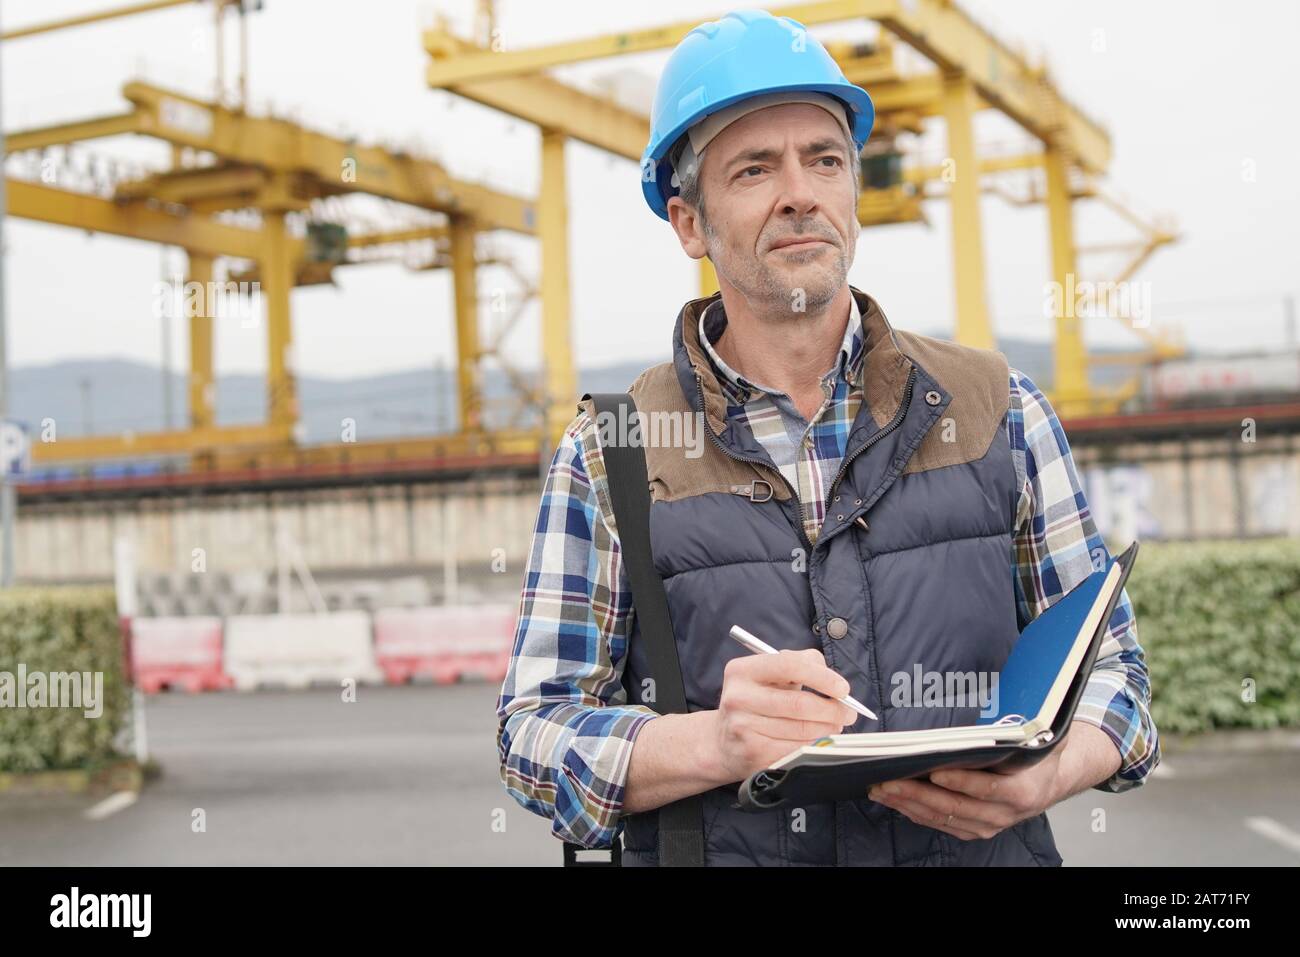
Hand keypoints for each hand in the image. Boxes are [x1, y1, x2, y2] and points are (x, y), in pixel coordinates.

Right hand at [706, 648, 856, 783]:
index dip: (822, 677)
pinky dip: (815, 747)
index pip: (789, 666)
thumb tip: (834, 680)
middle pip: (799, 704)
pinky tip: (820, 742)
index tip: (843, 689)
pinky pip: (796, 751)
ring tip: (835, 726)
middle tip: (848, 712)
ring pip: (802, 730)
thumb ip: (801, 663)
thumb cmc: (758, 702)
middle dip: (833, 709)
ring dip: (828, 729)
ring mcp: (743, 728)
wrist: (723, 741)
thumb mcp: (770, 676)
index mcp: (742, 670)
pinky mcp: (753, 754)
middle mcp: (738, 698)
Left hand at [865, 721, 1121, 840]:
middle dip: (918, 795)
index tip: (935, 773)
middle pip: (957, 807)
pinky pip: (942, 824)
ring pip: (944, 818)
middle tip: (888, 781)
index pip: (988, 788)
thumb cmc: (1038, 753)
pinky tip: (896, 801)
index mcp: (1022, 790)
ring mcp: (990, 825)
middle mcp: (1005, 814)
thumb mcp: (1035, 739)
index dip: (961, 782)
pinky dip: (916, 813)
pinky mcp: (977, 829)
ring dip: (909, 805)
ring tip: (882, 790)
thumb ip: (1014, 735)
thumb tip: (983, 721)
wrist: (1054, 778)